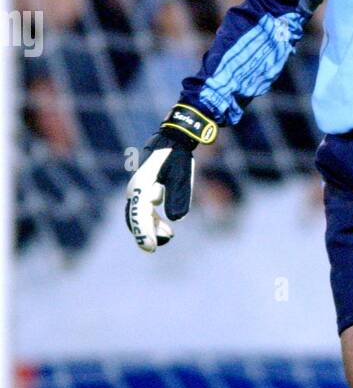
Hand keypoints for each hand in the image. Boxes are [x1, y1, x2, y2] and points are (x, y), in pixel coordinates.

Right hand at [125, 103, 216, 252]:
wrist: (173, 139)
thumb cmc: (179, 156)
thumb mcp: (182, 175)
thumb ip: (179, 197)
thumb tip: (176, 219)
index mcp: (143, 182)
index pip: (139, 212)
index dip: (144, 231)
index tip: (151, 246)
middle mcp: (136, 186)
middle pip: (134, 216)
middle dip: (143, 233)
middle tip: (153, 248)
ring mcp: (138, 188)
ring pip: (138, 214)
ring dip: (149, 227)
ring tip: (168, 235)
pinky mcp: (143, 190)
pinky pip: (143, 210)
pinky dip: (152, 221)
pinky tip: (166, 228)